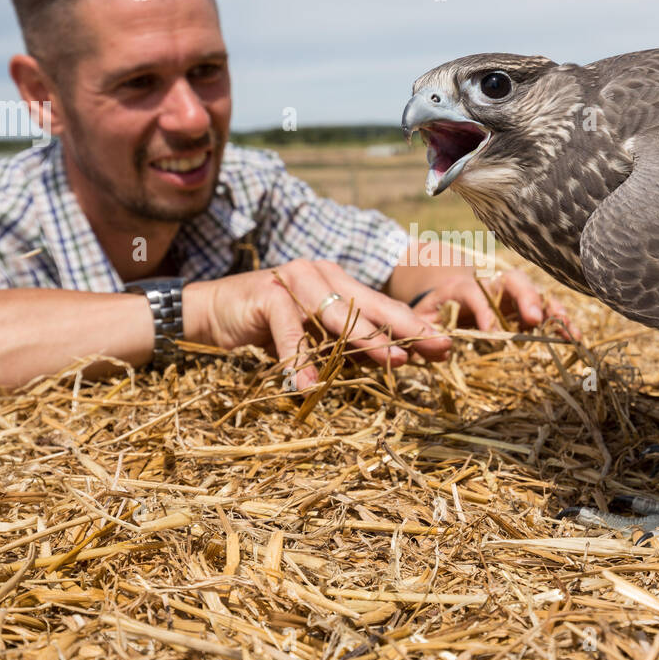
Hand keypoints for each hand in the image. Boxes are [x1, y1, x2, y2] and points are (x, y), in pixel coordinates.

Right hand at [184, 259, 451, 390]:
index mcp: (338, 282)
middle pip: (370, 304)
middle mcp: (321, 274)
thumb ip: (352, 346)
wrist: (213, 314)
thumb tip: (400, 360)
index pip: (383, 305)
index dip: (414, 325)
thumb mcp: (318, 339)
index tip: (445, 345)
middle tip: (435, 347)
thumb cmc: (269, 329)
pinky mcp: (267, 294)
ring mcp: (294, 279)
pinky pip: (289, 329)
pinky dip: (298, 359)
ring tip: (393, 361)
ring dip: (365, 340)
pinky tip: (308, 385)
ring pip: (336, 313)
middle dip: (406, 327)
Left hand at [409, 268, 580, 338]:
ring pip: (535, 293)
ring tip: (566, 329)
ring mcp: (510, 296)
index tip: (489, 331)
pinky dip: (559, 322)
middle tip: (534, 319)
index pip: (474, 292)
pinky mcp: (522, 308)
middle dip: (526, 298)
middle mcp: (491, 286)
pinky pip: (545, 311)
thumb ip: (424, 331)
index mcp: (462, 287)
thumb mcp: (422, 319)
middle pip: (513, 281)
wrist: (446, 296)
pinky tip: (573, 337)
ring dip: (551, 310)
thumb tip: (440, 348)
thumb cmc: (434, 312)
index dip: (483, 310)